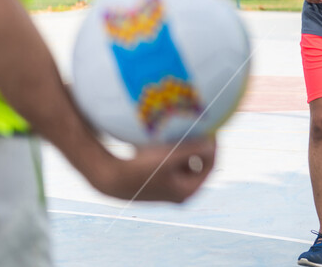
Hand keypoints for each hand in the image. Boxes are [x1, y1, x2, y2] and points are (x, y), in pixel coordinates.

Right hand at [89, 137, 216, 203]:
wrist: (109, 178)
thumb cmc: (140, 168)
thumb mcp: (170, 156)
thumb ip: (194, 148)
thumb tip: (212, 143)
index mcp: (187, 191)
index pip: (210, 166)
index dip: (212, 146)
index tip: (210, 129)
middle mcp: (179, 194)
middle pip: (197, 164)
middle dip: (197, 145)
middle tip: (197, 128)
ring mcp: (167, 189)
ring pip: (183, 163)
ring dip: (182, 147)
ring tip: (177, 131)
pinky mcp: (156, 183)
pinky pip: (170, 163)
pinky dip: (169, 151)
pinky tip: (160, 139)